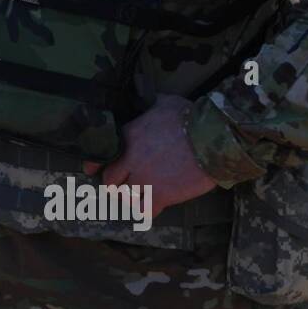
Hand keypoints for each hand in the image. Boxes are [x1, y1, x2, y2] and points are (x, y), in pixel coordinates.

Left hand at [82, 94, 216, 218]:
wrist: (213, 138)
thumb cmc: (191, 118)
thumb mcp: (165, 102)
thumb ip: (150, 104)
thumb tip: (147, 97)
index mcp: (128, 136)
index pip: (102, 155)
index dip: (97, 163)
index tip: (93, 168)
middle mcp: (131, 160)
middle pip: (109, 180)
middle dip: (114, 183)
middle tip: (123, 183)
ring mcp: (144, 180)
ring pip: (123, 197)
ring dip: (129, 197)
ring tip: (137, 194)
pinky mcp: (160, 195)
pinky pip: (144, 211)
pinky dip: (145, 210)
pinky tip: (151, 204)